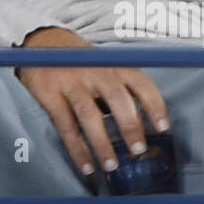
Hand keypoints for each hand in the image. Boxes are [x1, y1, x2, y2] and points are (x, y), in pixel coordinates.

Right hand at [17, 26, 170, 176]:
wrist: (40, 39)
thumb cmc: (79, 58)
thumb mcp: (103, 62)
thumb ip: (120, 85)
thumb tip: (141, 123)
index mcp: (112, 64)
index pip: (140, 83)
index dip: (155, 106)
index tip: (163, 128)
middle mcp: (94, 70)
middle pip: (117, 98)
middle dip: (129, 126)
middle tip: (137, 149)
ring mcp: (70, 81)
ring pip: (90, 115)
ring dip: (102, 144)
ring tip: (111, 165)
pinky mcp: (49, 93)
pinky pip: (66, 126)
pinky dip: (77, 149)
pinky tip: (85, 165)